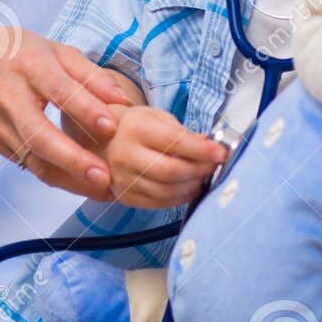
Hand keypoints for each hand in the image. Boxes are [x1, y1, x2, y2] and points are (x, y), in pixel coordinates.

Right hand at [0, 24, 134, 196]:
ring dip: (68, 179)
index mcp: (29, 66)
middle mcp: (10, 98)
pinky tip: (82, 185)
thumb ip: (90, 75)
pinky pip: (29, 165)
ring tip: (102, 190)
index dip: (84, 109)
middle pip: (39, 134)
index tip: (111, 126)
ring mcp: (0, 125)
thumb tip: (122, 100)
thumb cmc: (19, 53)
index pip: (58, 90)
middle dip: (72, 159)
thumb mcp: (56, 51)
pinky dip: (57, 178)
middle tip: (104, 177)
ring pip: (33, 160)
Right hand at [104, 106, 227, 209]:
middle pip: (171, 171)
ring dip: (192, 186)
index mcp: (136, 129)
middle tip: (213, 166)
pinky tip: (188, 188)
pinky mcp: (124, 196)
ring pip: (166, 192)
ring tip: (202, 176)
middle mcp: (125, 155)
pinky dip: (179, 198)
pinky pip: (158, 203)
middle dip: (199, 171)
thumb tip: (210, 147)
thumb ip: (184, 133)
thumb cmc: (135, 126)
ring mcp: (123, 179)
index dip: (202, 151)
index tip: (221, 153)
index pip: (175, 143)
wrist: (99, 141)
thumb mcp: (158, 118)